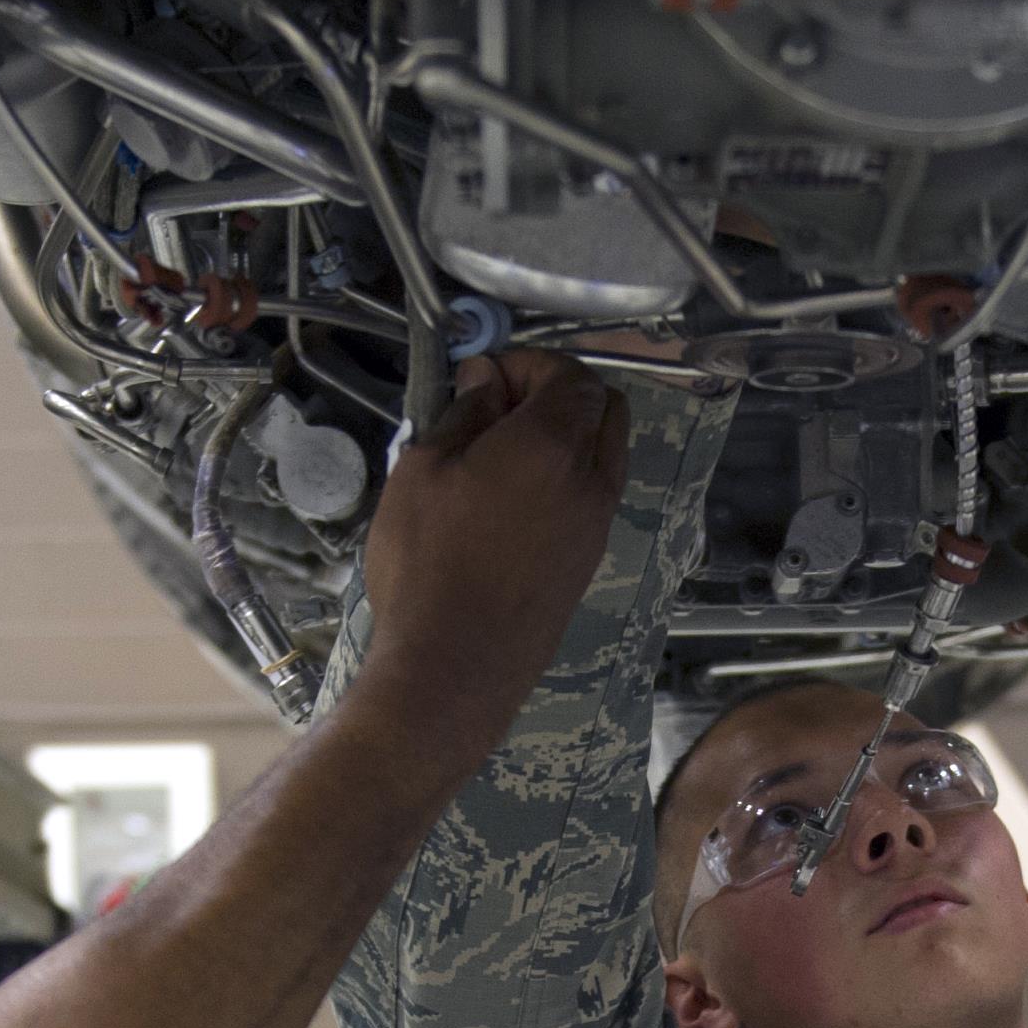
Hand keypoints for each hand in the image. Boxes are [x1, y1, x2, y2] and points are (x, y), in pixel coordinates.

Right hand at [352, 350, 632, 728]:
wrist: (456, 664)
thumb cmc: (428, 562)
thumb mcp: (422, 468)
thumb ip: (464, 412)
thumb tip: (486, 380)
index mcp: (552, 443)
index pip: (572, 374)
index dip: (529, 363)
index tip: (485, 378)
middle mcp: (591, 479)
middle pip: (605, 407)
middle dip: (559, 392)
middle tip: (500, 408)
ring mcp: (598, 523)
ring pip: (605, 452)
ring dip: (567, 435)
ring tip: (501, 455)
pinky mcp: (589, 559)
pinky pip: (594, 495)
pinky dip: (567, 476)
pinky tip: (513, 498)